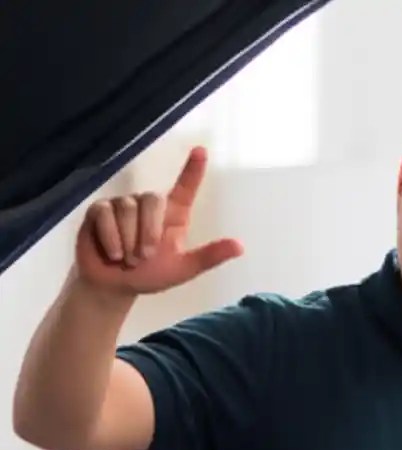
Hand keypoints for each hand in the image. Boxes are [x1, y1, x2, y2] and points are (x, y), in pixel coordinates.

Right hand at [74, 146, 242, 295]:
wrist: (114, 286)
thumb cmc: (150, 275)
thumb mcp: (182, 269)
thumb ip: (209, 257)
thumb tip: (240, 246)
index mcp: (173, 216)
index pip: (185, 188)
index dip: (193, 169)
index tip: (201, 150)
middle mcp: (149, 205)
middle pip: (152, 200)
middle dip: (148, 233)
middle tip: (144, 258)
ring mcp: (123, 205)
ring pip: (127, 208)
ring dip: (128, 240)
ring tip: (127, 259)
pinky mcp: (99, 210)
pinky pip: (104, 214)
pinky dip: (110, 238)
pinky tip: (112, 253)